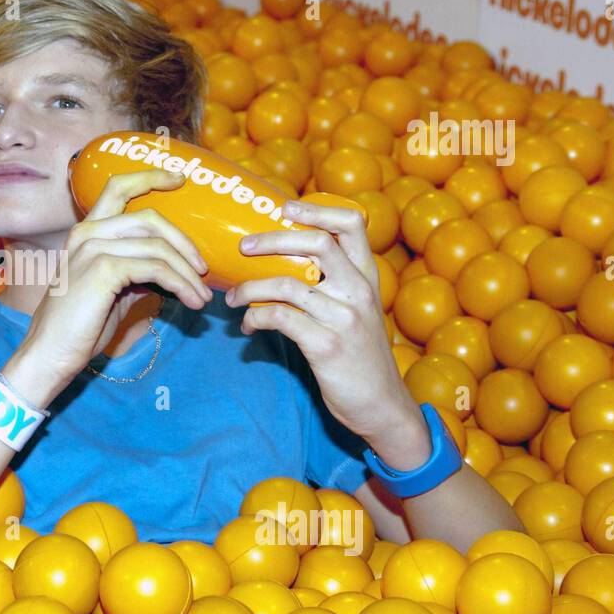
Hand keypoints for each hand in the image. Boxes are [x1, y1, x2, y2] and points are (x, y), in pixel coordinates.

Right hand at [19, 167, 213, 393]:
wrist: (50, 354)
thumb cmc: (78, 327)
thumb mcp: (112, 291)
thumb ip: (136, 271)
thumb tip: (171, 270)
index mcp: (86, 232)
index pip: (118, 188)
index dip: (150, 177)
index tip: (178, 178)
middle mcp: (88, 233)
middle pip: (150, 218)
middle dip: (184, 242)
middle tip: (202, 268)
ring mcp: (94, 248)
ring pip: (158, 247)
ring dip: (187, 273)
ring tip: (202, 297)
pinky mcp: (104, 269)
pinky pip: (156, 269)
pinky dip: (180, 285)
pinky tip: (190, 301)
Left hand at [226, 199, 416, 447]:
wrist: (381, 404)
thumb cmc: (360, 355)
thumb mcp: (357, 311)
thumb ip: (333, 283)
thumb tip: (281, 260)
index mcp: (367, 277)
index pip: (351, 225)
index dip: (316, 210)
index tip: (285, 209)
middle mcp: (358, 292)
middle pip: (316, 243)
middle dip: (271, 239)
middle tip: (243, 247)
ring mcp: (343, 318)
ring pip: (285, 284)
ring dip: (248, 288)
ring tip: (232, 298)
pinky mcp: (325, 346)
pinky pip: (278, 318)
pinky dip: (253, 317)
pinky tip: (247, 326)